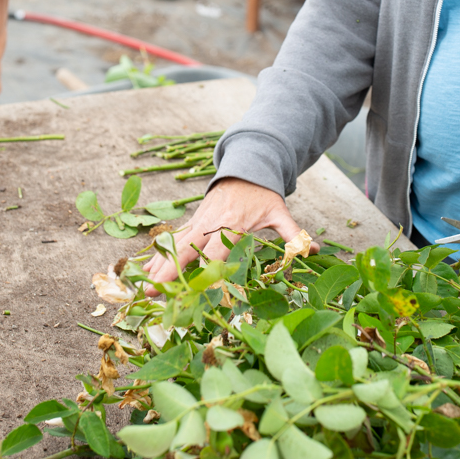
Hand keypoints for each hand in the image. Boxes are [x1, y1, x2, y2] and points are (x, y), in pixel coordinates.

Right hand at [143, 178, 318, 290]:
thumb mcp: (280, 212)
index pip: (217, 254)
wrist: (247, 166)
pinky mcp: (194, 220)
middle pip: (187, 251)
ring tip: (145, 285)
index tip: (195, 292)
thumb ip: (294, 234)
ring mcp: (200, 221)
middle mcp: (212, 225)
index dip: (205, 274)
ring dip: (160, 265)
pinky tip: (148, 268)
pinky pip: (174, 238)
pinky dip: (161, 254)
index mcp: (233, 227)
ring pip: (175, 244)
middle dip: (170, 271)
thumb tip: (315, 250)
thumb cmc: (263, 195)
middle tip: (154, 291)